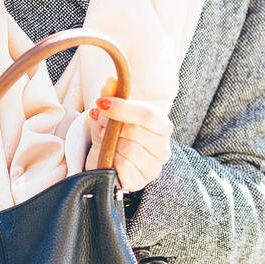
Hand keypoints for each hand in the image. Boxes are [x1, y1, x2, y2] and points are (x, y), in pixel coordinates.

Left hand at [86, 75, 173, 191]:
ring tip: (105, 140)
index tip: (100, 103)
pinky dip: (110, 160)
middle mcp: (164, 149)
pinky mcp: (140, 182)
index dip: (122, 108)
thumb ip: (113, 95)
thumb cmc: (118, 133)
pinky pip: (121, 167)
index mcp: (163, 127)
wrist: (113, 160)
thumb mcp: (114, 112)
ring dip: (109, 143)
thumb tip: (110, 81)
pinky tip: (109, 157)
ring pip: (127, 149)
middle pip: (133, 131)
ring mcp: (154, 168)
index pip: (147, 115)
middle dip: (110, 126)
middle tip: (100, 124)